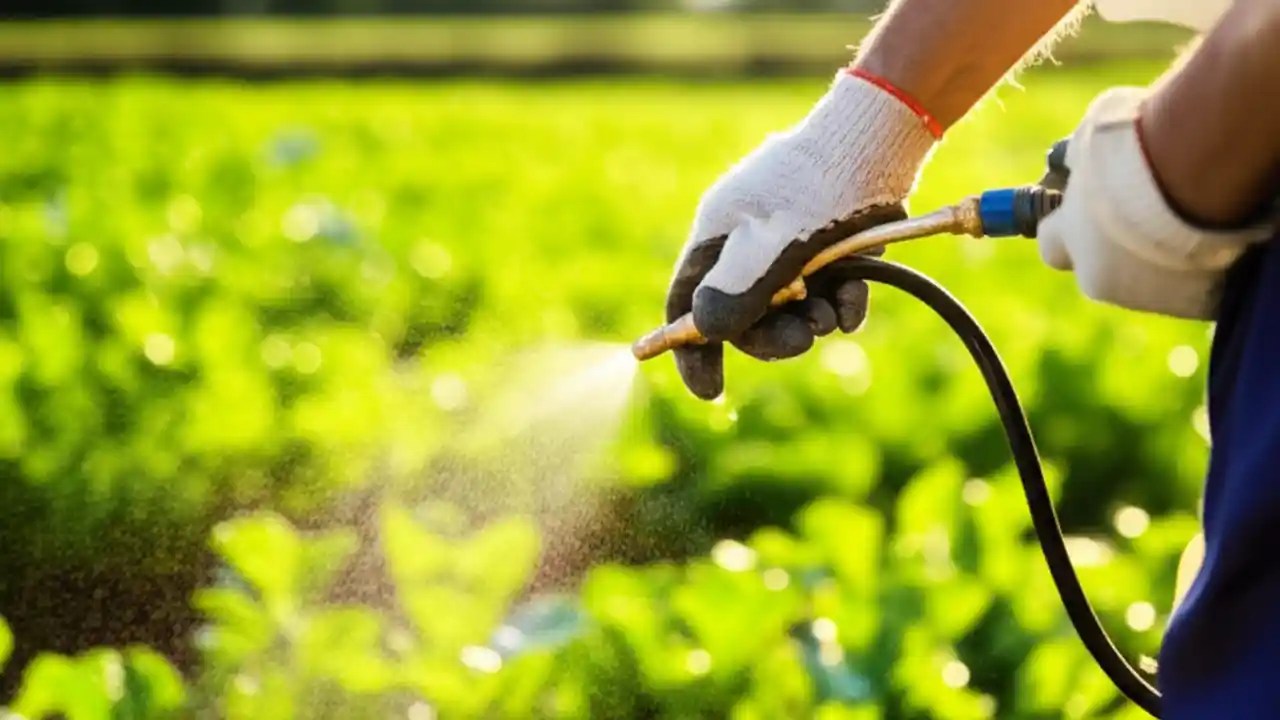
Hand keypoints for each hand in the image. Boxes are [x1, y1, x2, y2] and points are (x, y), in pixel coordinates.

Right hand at [667, 70, 934, 398]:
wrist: (876, 142)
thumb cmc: (814, 189)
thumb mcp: (772, 244)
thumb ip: (738, 291)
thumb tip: (704, 331)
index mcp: (717, 238)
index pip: (687, 304)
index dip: (691, 350)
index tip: (710, 390)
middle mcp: (748, 245)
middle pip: (744, 316)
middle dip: (772, 337)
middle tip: (803, 342)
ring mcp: (789, 247)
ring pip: (791, 311)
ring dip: (812, 323)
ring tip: (832, 316)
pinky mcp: (831, 248)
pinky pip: (828, 296)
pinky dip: (840, 306)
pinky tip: (853, 302)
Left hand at [1037, 87, 1270, 319]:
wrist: (1201, 165)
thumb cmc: (1140, 138)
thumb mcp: (1093, 133)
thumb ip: (1080, 155)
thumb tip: (1071, 155)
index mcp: (1067, 238)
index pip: (1051, 244)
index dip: (1066, 226)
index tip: (1079, 210)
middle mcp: (1098, 277)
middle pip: (1097, 268)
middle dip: (1112, 247)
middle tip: (1145, 212)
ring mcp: (1147, 295)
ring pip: (1144, 282)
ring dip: (1157, 258)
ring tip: (1188, 217)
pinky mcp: (1193, 303)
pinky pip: (1190, 288)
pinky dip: (1198, 269)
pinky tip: (1213, 236)